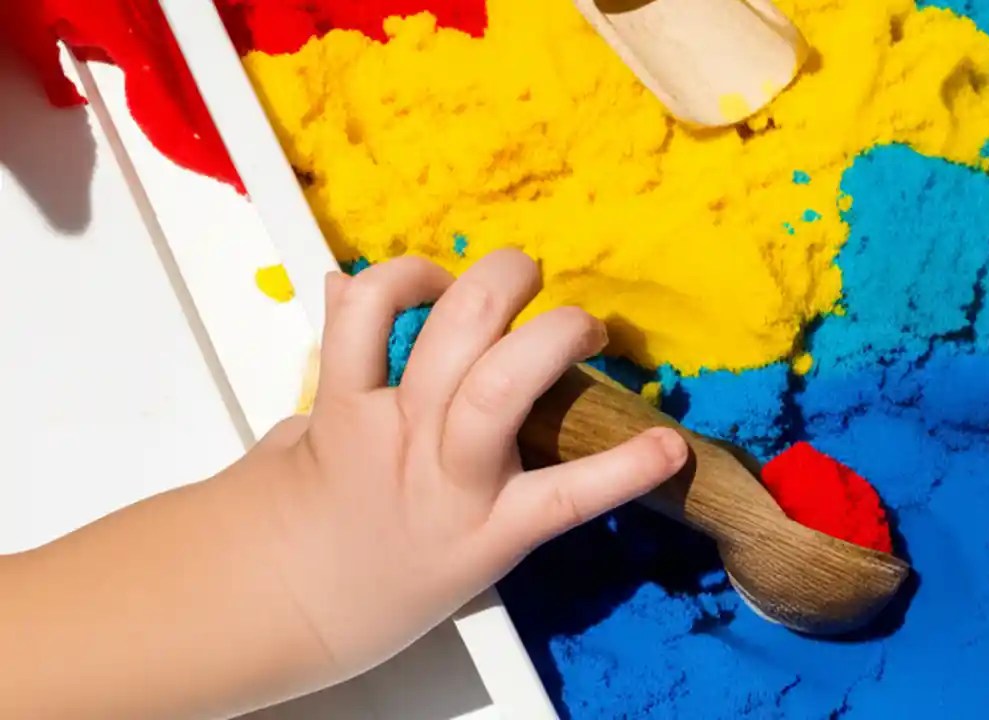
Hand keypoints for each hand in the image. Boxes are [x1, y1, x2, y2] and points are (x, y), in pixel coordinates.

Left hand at [239, 248, 687, 681]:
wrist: (275, 599)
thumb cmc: (389, 580)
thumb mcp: (472, 556)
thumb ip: (519, 493)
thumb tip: (575, 438)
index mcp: (488, 530)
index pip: (567, 501)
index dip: (625, 468)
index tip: (670, 445)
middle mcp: (443, 476)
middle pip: (503, 385)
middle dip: (556, 327)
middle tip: (581, 325)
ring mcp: (388, 432)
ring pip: (447, 334)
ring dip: (491, 283)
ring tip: (514, 277)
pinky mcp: (338, 401)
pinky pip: (362, 318)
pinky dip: (394, 278)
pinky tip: (423, 280)